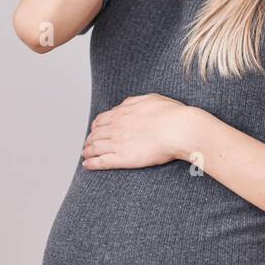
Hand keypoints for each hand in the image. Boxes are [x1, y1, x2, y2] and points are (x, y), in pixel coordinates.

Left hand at [81, 95, 195, 169]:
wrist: (179, 129)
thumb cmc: (171, 115)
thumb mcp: (151, 99)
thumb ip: (134, 101)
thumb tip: (124, 104)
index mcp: (122, 112)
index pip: (101, 120)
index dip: (96, 127)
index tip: (95, 131)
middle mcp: (116, 127)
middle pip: (95, 134)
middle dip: (90, 139)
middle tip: (88, 145)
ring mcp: (117, 143)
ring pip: (94, 148)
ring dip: (87, 151)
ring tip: (85, 155)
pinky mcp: (122, 158)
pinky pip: (101, 162)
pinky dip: (92, 164)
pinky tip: (87, 165)